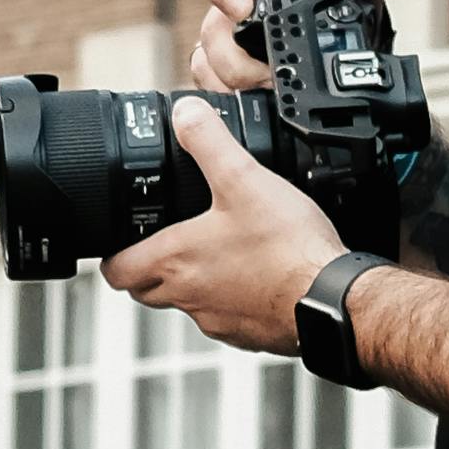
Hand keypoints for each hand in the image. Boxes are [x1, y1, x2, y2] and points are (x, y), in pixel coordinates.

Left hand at [102, 104, 343, 354]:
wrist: (334, 300)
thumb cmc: (288, 248)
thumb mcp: (244, 178)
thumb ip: (209, 141)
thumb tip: (185, 114)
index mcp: (177, 261)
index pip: (117, 271)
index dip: (114, 255)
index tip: (123, 241)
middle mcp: (190, 297)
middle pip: (145, 291)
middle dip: (146, 269)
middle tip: (162, 244)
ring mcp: (219, 321)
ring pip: (185, 305)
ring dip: (189, 284)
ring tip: (212, 253)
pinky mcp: (248, 334)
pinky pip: (225, 319)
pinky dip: (229, 300)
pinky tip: (253, 276)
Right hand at [184, 0, 399, 102]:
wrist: (336, 67)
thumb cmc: (336, 24)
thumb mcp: (356, 0)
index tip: (241, 8)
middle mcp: (234, 12)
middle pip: (213, 29)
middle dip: (240, 57)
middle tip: (271, 75)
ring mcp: (224, 47)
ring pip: (207, 62)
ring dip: (237, 81)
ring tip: (270, 91)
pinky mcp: (221, 79)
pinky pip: (210, 87)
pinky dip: (231, 97)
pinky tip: (256, 103)